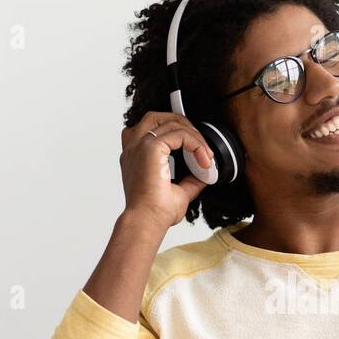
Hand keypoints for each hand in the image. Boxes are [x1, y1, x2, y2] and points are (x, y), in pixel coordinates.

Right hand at [119, 111, 216, 231]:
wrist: (147, 221)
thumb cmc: (154, 211)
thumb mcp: (178, 192)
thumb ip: (190, 180)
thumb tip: (205, 174)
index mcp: (135, 156)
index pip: (152, 130)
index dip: (176, 134)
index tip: (195, 153)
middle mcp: (134, 148)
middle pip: (156, 117)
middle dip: (181, 124)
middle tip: (199, 143)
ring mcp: (140, 145)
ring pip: (170, 123)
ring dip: (192, 134)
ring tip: (205, 152)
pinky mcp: (151, 147)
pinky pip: (180, 134)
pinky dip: (196, 143)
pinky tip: (204, 158)